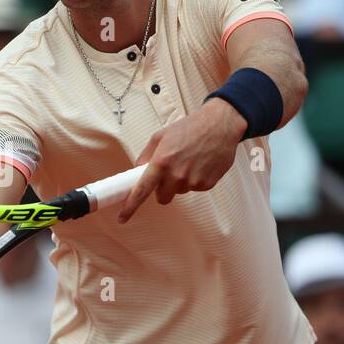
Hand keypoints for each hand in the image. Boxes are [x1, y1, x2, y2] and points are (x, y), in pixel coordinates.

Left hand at [117, 99, 245, 222]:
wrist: (220, 125)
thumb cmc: (189, 127)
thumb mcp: (160, 136)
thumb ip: (146, 156)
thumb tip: (137, 172)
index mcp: (161, 163)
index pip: (142, 191)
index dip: (131, 206)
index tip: (123, 218)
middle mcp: (177, 175)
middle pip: (163, 198)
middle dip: (163, 189)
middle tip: (169, 172)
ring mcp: (193, 182)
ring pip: (179, 192)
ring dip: (180, 182)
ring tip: (189, 161)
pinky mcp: (207, 184)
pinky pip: (194, 188)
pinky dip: (195, 179)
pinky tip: (200, 163)